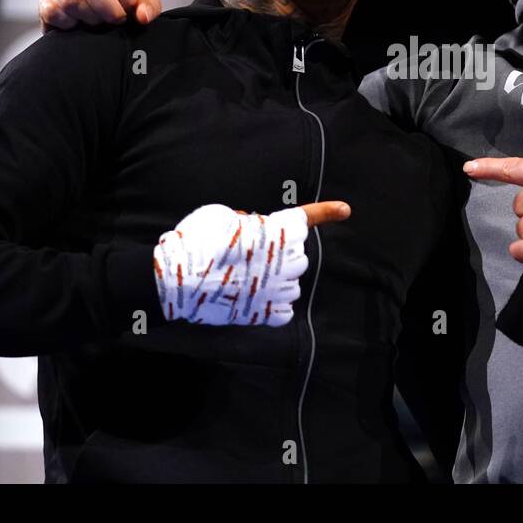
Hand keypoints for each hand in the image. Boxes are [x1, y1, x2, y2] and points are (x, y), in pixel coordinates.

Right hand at [39, 0, 162, 30]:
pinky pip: (53, 12)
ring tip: (97, 23)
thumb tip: (143, 17)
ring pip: (70, 0)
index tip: (130, 11)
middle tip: (115, 21)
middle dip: (109, 11)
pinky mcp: (45, 1)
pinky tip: (78, 25)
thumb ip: (148, 6)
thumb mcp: (138, 3)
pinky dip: (68, 23)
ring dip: (88, 17)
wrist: (90, 19)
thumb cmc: (117, 5)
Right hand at [153, 200, 350, 325]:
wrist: (176, 281)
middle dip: (280, 253)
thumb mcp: (221, 214)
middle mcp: (287, 258)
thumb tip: (251, 227)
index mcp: (278, 229)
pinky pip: (283, 309)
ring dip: (275, 279)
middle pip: (298, 255)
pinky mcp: (269, 313)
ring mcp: (280, 287)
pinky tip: (249, 299)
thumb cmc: (196, 241)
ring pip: (292, 283)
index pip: (306, 218)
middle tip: (246, 256)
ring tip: (243, 278)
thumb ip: (246, 220)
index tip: (345, 210)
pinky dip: (270, 305)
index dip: (326, 211)